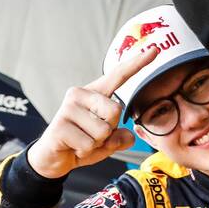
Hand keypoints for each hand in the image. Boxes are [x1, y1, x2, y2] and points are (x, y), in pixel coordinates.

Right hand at [26, 45, 160, 178]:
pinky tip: (72, 147)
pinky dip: (85, 152)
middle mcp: (79, 95)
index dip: (138, 63)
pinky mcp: (59, 125)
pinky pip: (88, 144)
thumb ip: (120, 137)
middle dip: (109, 130)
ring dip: (96, 144)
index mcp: (95, 93)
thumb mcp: (107, 141)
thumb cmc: (82, 143)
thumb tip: (128, 137)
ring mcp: (67, 108)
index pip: (119, 75)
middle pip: (115, 110)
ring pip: (103, 131)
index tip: (155, 49)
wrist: (53, 158)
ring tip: (80, 141)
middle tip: (91, 135)